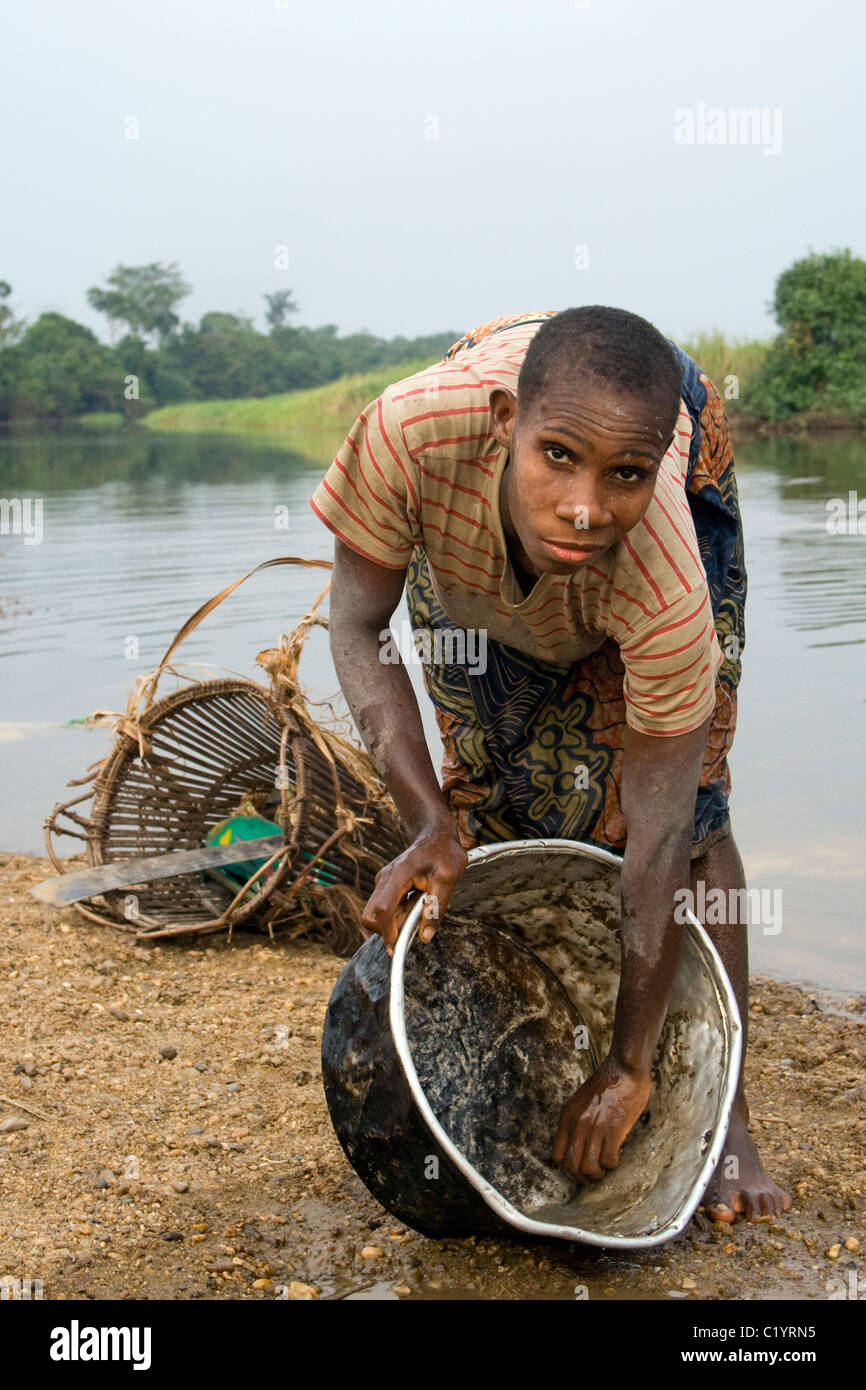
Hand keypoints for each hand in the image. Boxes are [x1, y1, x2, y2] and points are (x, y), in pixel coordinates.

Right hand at [360, 827, 467, 954]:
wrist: (436, 836)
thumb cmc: (444, 853)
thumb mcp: (448, 879)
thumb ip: (436, 908)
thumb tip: (424, 937)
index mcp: (398, 875)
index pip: (383, 909)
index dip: (388, 931)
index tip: (398, 946)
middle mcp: (385, 879)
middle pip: (371, 915)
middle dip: (389, 929)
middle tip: (415, 924)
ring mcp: (384, 883)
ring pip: (378, 914)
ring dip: (398, 920)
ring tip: (421, 904)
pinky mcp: (387, 887)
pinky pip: (387, 909)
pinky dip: (400, 914)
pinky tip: (417, 901)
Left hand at [553, 1054, 651, 1181]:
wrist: (624, 1068)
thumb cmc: (607, 1085)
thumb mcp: (581, 1101)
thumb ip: (577, 1121)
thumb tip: (579, 1146)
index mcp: (567, 1117)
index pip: (558, 1155)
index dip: (568, 1168)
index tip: (580, 1167)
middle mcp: (577, 1124)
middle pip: (572, 1166)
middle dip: (583, 1177)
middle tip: (595, 1174)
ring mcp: (594, 1127)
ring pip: (589, 1168)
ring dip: (598, 1173)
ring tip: (605, 1167)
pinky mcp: (613, 1128)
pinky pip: (608, 1160)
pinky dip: (612, 1164)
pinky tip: (617, 1156)